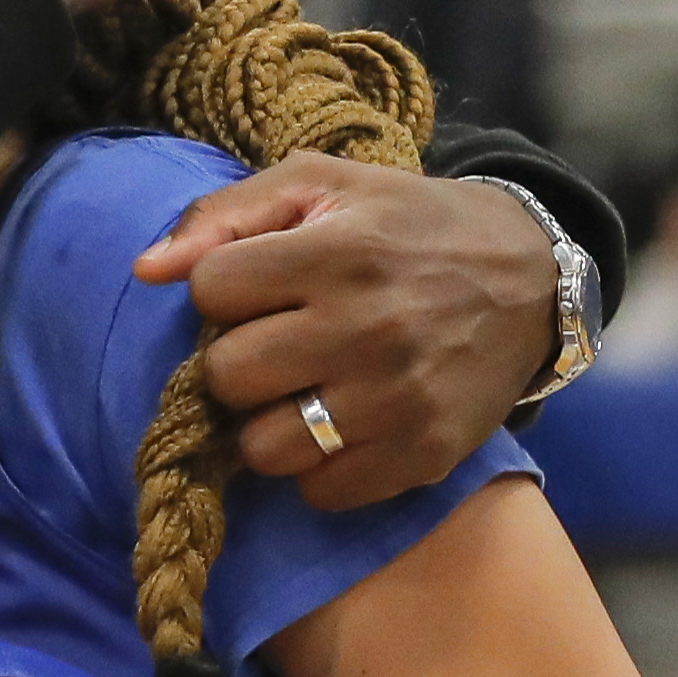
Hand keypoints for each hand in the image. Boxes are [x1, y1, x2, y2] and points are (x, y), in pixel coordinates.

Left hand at [135, 164, 557, 507]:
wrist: (532, 277)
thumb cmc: (406, 224)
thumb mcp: (322, 185)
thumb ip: (224, 215)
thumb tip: (145, 270)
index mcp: (337, 253)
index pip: (210, 290)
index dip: (224, 288)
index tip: (262, 285)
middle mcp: (366, 329)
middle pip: (227, 377)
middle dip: (239, 360)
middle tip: (278, 343)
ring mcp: (397, 400)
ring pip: (265, 448)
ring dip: (271, 423)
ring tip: (306, 389)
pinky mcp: (423, 454)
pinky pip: (321, 491)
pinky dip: (319, 466)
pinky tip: (343, 424)